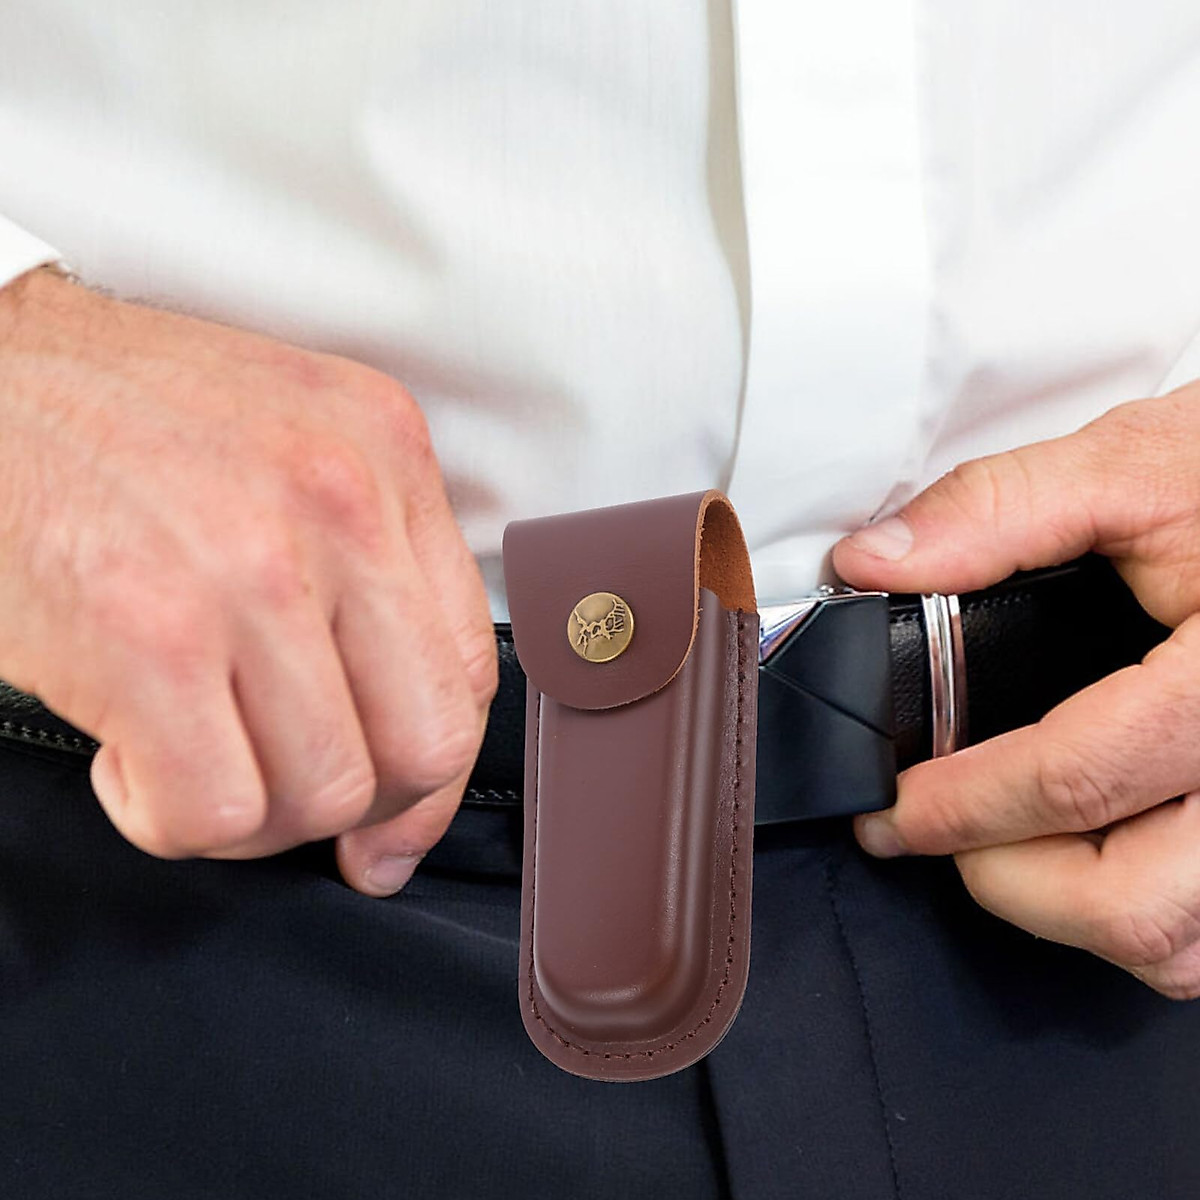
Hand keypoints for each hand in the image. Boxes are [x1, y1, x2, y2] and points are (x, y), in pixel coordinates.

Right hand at [0, 267, 495, 894]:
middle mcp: (340, 506)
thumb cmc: (125, 420)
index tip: (392, 814)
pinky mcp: (148, 636)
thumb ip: (370, 569)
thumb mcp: (291, 446)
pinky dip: (170, 817)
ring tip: (194, 757)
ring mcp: (251, 571)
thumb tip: (407, 748)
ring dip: (257, 816)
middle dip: (364, 809)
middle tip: (295, 800)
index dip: (434, 772)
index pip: (471, 669)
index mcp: (388, 454)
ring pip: (324, 794)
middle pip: (422, 747)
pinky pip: (218, 813)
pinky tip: (131, 760)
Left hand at [832, 380, 1199, 998]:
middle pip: (1137, 907)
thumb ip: (997, 511)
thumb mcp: (1135, 467)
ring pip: (1179, 946)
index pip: (1077, 779)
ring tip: (1015, 836)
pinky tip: (1097, 845)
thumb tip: (873, 564)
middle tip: (948, 828)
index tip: (891, 811)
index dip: (960, 807)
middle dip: (1009, 880)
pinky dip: (1141, 913)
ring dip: (1075, 910)